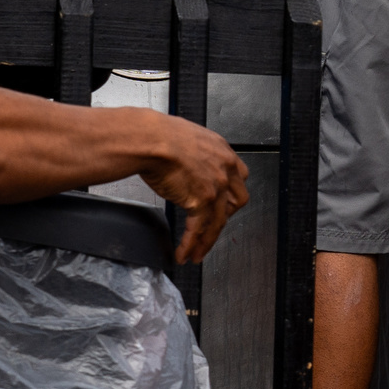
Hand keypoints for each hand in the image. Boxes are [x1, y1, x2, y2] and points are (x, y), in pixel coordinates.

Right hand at [141, 116, 250, 265]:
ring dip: (207, 241)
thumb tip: (186, 162)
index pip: (238, 178)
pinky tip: (185, 253)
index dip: (230, 193)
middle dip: (224, 217)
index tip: (224, 202)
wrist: (150, 140)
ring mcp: (215, 187)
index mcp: (222, 151)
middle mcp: (224, 169)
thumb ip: (194, 154)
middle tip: (212, 228)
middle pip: (235, 202)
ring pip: (218, 222)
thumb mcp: (186, 137)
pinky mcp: (200, 202)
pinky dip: (191, 245)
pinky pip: (198, 229)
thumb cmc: (158, 134)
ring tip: (198, 253)